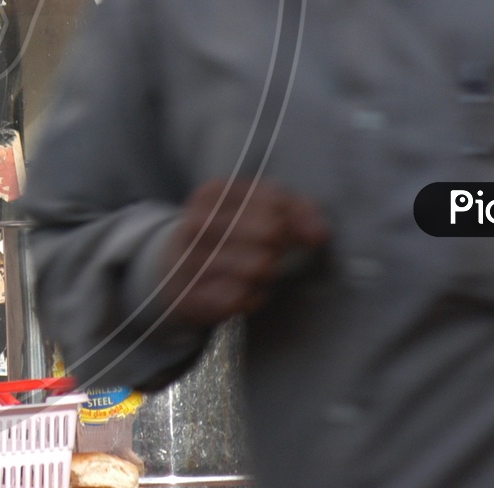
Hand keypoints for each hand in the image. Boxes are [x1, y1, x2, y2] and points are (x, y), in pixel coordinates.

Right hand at [160, 178, 327, 327]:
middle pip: (269, 232)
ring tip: (256, 272)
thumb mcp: (258, 209)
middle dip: (280, 246)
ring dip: (266, 274)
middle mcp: (196, 222)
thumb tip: (319, 233)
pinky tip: (245, 292)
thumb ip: (297, 211)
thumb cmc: (228, 234)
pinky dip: (251, 298)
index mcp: (213, 193)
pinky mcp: (187, 294)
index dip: (294, 220)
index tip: (290, 231)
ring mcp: (188, 259)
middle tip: (273, 252)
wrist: (174, 266)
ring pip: (257, 267)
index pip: (274, 201)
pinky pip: (239, 299)